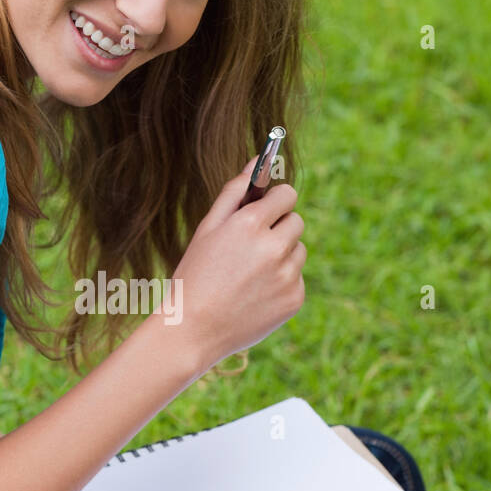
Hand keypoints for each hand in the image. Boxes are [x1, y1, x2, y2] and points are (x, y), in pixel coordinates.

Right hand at [171, 161, 305, 370]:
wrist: (193, 331)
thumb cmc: (195, 275)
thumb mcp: (207, 229)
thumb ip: (234, 192)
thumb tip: (257, 160)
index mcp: (250, 224)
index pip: (286, 194)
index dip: (275, 201)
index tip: (268, 209)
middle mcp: (273, 247)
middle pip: (296, 221)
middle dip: (279, 227)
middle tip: (255, 245)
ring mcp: (287, 275)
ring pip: (298, 251)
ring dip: (282, 256)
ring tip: (250, 275)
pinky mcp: (294, 299)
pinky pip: (296, 279)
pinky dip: (281, 283)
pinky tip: (255, 295)